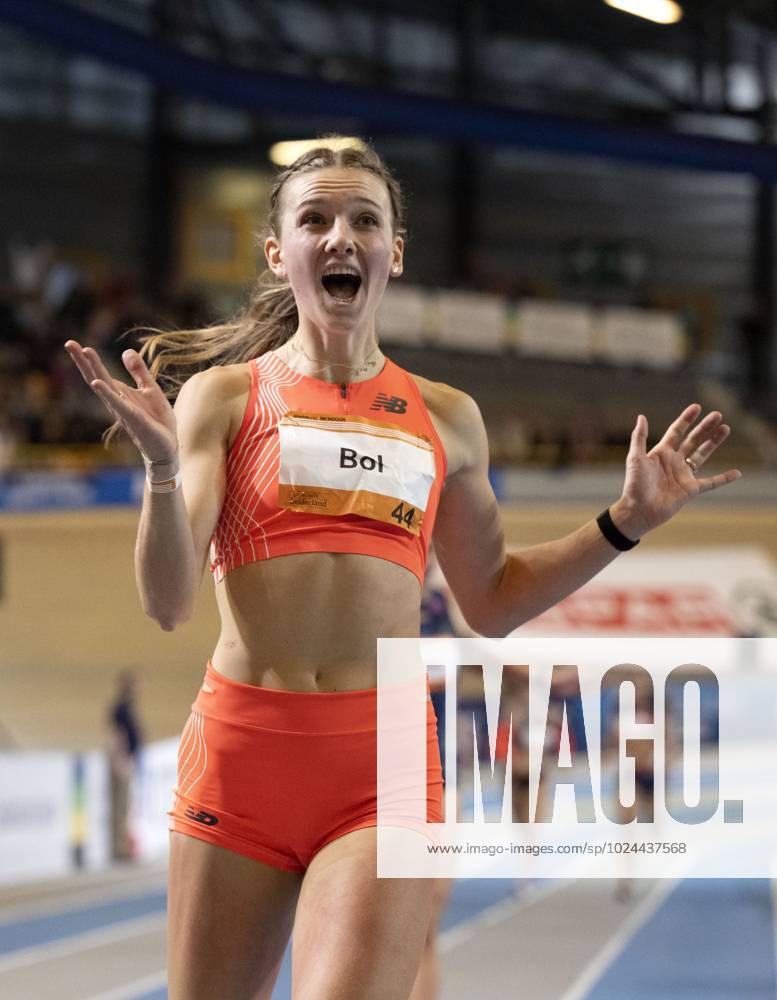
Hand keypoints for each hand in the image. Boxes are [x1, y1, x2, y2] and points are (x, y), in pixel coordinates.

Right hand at [64, 340, 177, 462]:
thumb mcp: (150, 389)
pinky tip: (97, 383)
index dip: (89, 359)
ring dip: (93, 370)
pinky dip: (107, 393)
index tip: (77, 344)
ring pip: (104, 387)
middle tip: (69, 343)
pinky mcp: (133, 418)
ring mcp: (122, 409)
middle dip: (83, 361)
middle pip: (96, 377)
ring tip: (83, 352)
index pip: (100, 373)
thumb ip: (139, 371)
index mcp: (120, 393)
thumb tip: (126, 351)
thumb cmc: (157, 420)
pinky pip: (118, 404)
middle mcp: (116, 401)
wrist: (167, 445)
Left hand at [610, 404, 740, 539]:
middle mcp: (674, 461)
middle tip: (718, 415)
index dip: (686, 419)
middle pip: (693, 440)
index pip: (676, 431)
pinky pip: (711, 483)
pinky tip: (737, 472)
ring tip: (725, 428)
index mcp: (661, 452)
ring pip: (702, 454)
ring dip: (714, 442)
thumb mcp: (635, 458)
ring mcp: (683, 475)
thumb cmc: (634, 484)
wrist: (639, 510)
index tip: (697, 407)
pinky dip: (724, 478)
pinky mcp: (691, 490)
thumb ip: (639, 437)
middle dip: (705, 427)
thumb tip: (641, 417)